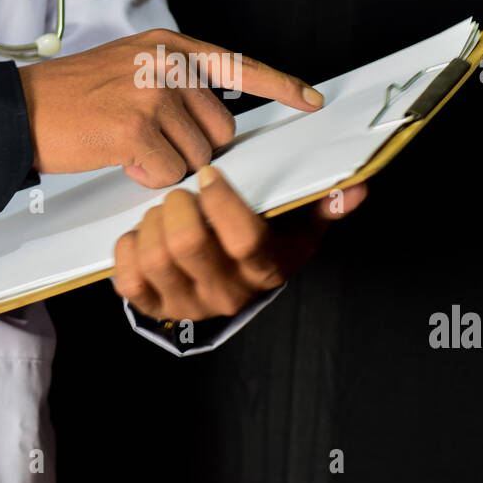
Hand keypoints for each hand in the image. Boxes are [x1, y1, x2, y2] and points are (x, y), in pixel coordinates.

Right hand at [17, 29, 323, 187]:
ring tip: (125, 145)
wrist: (19, 109)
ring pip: (197, 158)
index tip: (312, 100)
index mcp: (168, 46)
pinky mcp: (136, 128)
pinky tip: (117, 157)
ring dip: (165, 165)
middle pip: (220, 130)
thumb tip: (216, 121)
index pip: (238, 64)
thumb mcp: (129, 67)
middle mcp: (165, 64)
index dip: (280, 85)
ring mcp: (152, 94)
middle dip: (191, 148)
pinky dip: (144, 176)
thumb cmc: (72, 97)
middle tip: (147, 141)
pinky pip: (167, 173)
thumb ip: (174, 82)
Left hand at [112, 165, 368, 321]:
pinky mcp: (156, 308)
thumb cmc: (268, 244)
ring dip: (152, 223)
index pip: (243, 238)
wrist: (239, 284)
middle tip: (182, 191)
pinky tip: (142, 234)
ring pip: (155, 259)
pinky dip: (128, 250)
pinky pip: (129, 281)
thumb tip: (353, 189)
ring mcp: (188, 304)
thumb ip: (325, 204)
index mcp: (265, 270)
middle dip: (178, 206)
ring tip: (164, 210)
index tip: (211, 174)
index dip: (222, 202)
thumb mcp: (300, 225)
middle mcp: (226, 293)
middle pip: (188, 246)